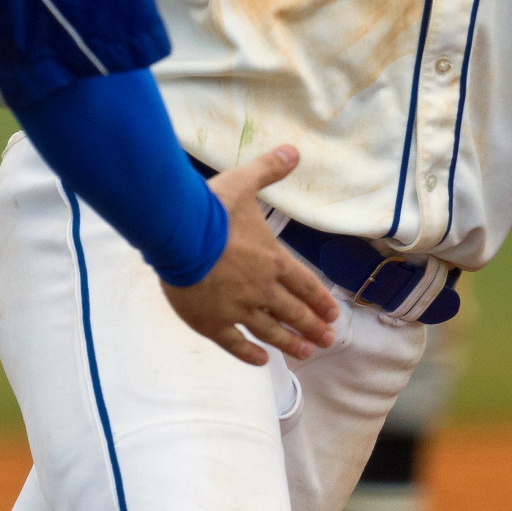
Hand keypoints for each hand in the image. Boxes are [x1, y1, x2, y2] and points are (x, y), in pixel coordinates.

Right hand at [162, 145, 338, 365]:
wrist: (179, 234)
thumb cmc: (213, 208)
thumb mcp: (246, 181)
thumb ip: (270, 168)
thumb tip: (294, 150)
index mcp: (273, 259)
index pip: (305, 284)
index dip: (320, 300)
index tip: (332, 315)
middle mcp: (262, 288)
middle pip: (293, 312)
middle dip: (312, 327)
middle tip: (328, 340)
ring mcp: (238, 308)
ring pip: (271, 331)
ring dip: (290, 343)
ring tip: (306, 352)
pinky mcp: (212, 323)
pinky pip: (235, 344)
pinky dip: (250, 354)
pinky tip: (262, 361)